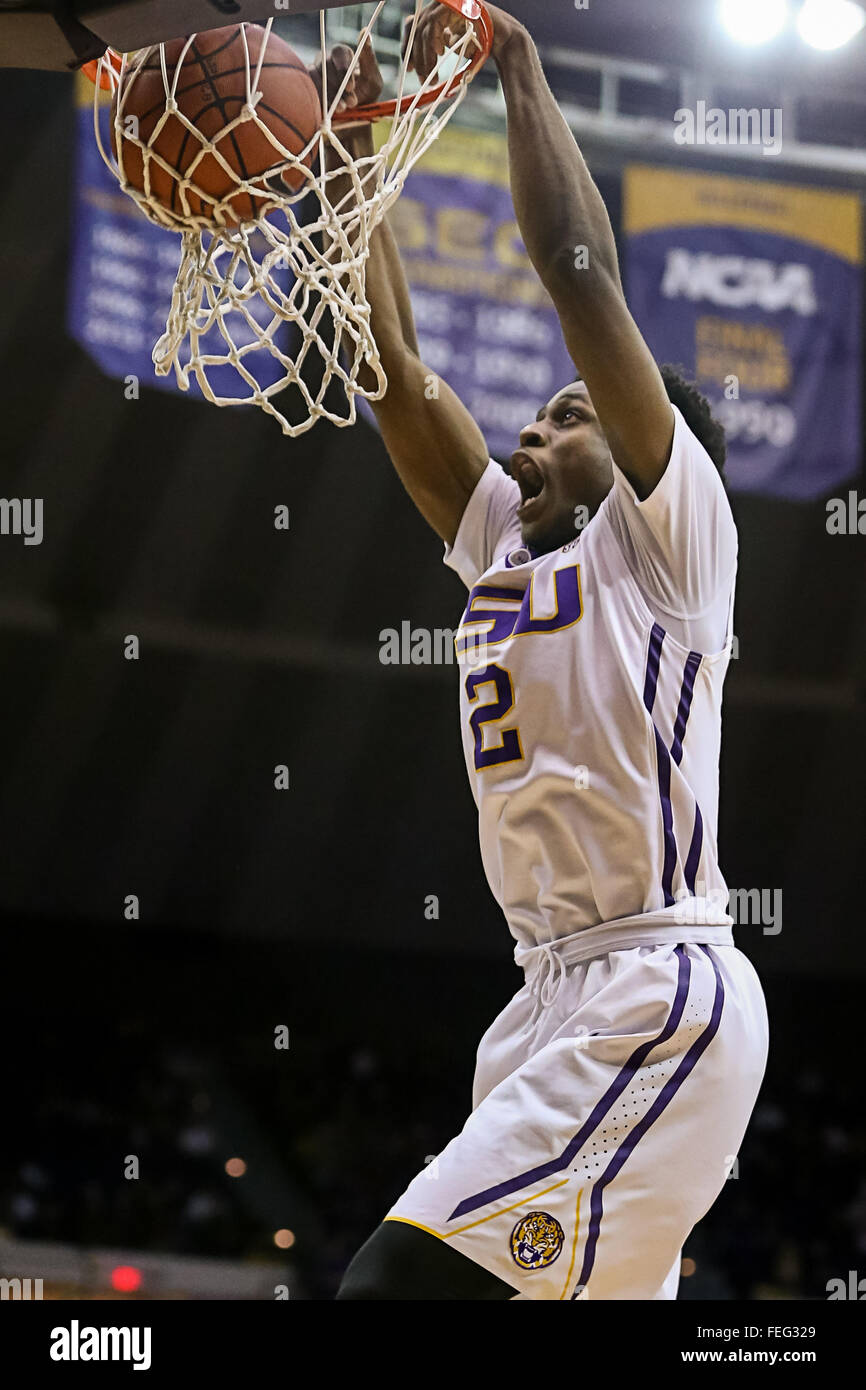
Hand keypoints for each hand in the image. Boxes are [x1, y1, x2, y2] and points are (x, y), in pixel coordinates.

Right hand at [310, 38, 384, 116]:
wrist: (354, 118)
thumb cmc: (365, 96)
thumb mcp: (372, 79)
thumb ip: (368, 58)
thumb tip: (366, 33)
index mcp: (342, 54)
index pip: (338, 52)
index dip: (344, 69)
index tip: (351, 87)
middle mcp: (326, 60)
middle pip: (326, 65)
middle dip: (339, 87)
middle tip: (351, 103)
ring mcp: (315, 73)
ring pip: (316, 77)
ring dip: (329, 95)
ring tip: (342, 109)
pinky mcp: (308, 86)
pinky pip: (309, 88)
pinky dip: (320, 100)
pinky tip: (330, 110)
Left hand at [402, 2, 526, 80]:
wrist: (503, 38)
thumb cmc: (479, 45)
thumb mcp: (452, 46)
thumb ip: (436, 46)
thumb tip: (416, 61)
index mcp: (437, 13)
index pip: (413, 26)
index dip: (407, 47)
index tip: (410, 69)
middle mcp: (441, 4)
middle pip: (417, 27)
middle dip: (417, 57)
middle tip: (421, 79)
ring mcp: (448, 2)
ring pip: (425, 27)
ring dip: (426, 55)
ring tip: (432, 75)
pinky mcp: (455, 3)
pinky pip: (435, 22)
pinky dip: (434, 40)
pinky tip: (440, 53)